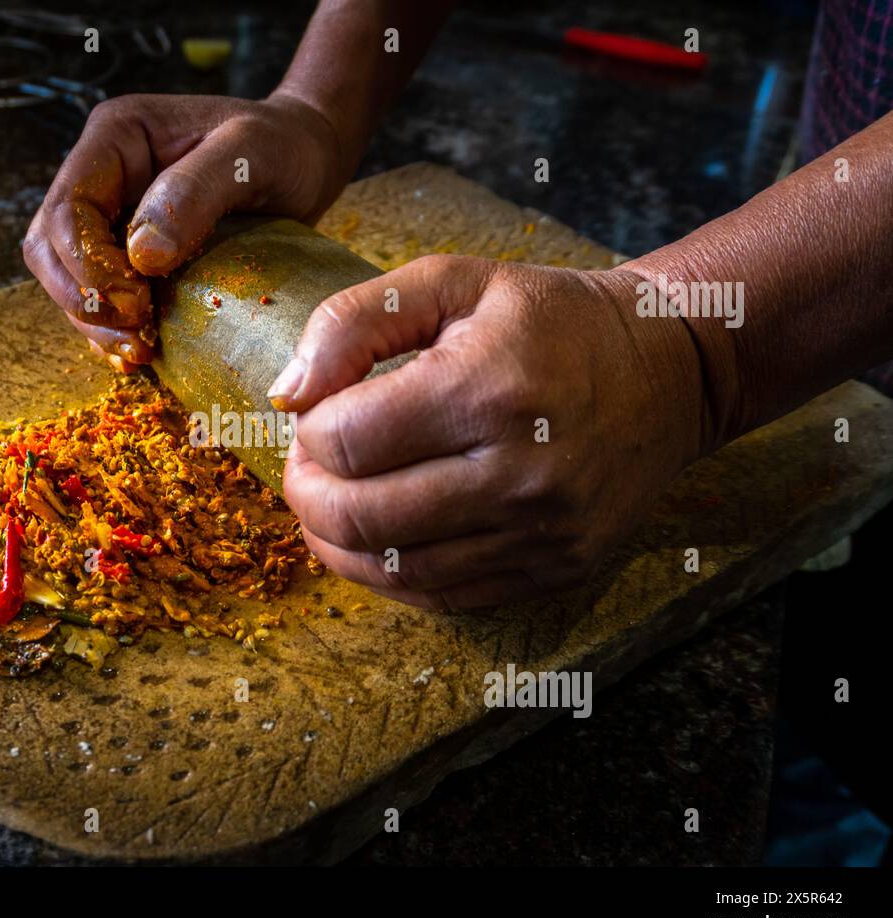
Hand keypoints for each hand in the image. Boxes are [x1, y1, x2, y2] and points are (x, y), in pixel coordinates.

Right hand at [22, 93, 345, 368]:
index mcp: (117, 138)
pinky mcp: (129, 254)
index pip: (68, 206)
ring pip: (65, 278)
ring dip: (91, 322)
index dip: (87, 263)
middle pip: (50, 246)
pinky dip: (109, 330)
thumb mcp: (250, 154)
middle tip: (134, 331)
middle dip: (80, 297)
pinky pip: (97, 297)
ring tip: (138, 350)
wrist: (307, 159)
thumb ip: (194, 193)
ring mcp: (111, 216)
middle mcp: (103, 177)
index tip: (134, 302)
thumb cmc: (283, 146)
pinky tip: (139, 352)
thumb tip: (143, 256)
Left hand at [271, 255, 707, 608]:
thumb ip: (355, 322)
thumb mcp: (454, 281)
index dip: (307, 432)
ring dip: (335, 540)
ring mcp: (539, 534)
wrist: (670, 370)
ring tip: (334, 499)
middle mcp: (516, 474)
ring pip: (391, 570)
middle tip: (308, 465)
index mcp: (486, 390)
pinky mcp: (553, 570)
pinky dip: (387, 573)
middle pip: (358, 517)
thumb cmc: (549, 320)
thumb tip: (286, 392)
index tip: (316, 413)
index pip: (345, 442)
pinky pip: (438, 596)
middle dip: (306, 492)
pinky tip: (377, 536)